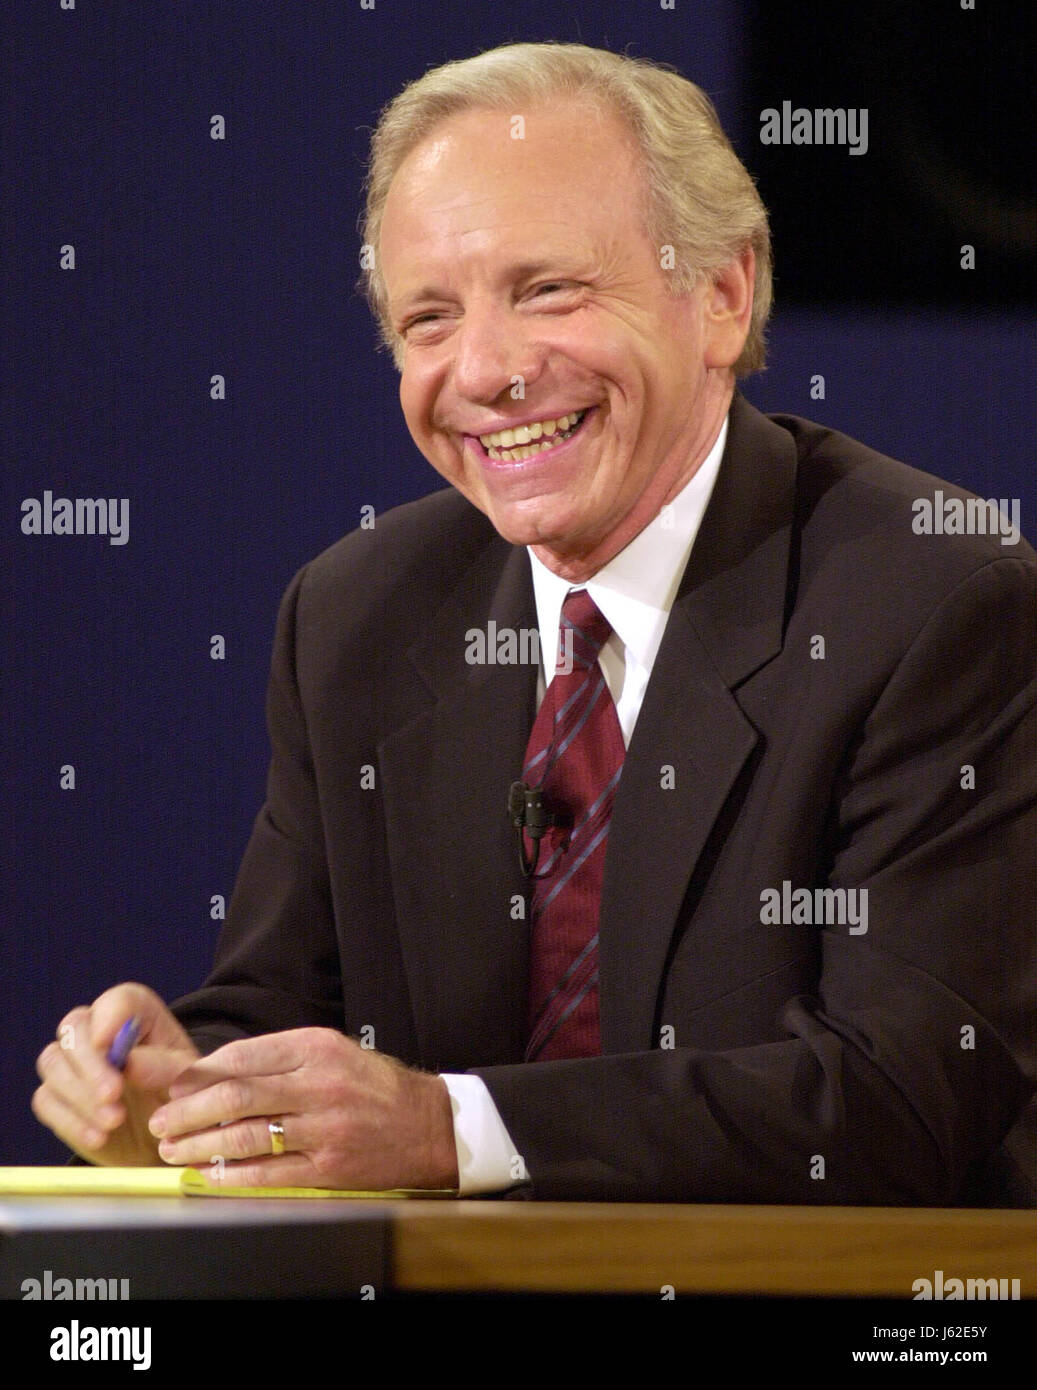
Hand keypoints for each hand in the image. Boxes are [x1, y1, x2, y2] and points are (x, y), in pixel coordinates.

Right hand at [33, 983, 200, 1165]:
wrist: (163, 1137)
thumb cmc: (180, 1097)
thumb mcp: (188, 1082)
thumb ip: (166, 1068)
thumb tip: (130, 1063)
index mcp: (138, 1014)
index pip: (119, 1000)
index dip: (111, 1017)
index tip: (108, 1044)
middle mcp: (98, 1030)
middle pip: (75, 1027)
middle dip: (91, 1062)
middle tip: (113, 1094)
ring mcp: (72, 1063)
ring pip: (53, 1062)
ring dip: (80, 1093)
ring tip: (114, 1122)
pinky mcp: (56, 1097)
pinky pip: (46, 1100)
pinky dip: (70, 1120)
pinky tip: (98, 1138)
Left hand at [147, 1028, 459, 1190]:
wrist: (428, 1125)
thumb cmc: (373, 1085)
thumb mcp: (333, 1051)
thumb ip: (281, 1056)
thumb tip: (218, 1070)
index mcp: (317, 1048)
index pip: (242, 1055)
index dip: (199, 1073)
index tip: (174, 1086)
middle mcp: (319, 1084)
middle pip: (236, 1097)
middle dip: (187, 1112)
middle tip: (161, 1122)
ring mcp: (324, 1128)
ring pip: (246, 1136)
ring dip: (200, 1145)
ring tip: (174, 1150)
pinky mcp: (329, 1167)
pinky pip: (269, 1172)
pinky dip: (233, 1175)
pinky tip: (211, 1174)